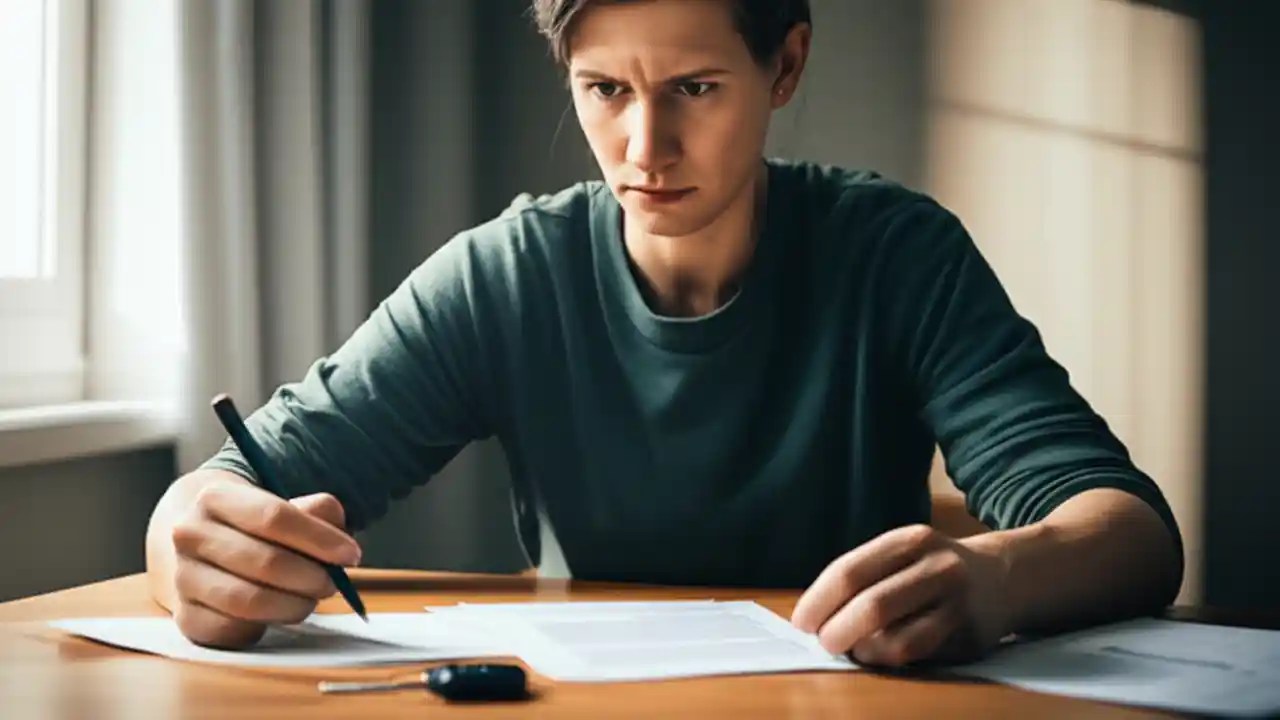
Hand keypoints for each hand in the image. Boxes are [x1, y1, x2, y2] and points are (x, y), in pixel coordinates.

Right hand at [168, 481, 362, 647]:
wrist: (199, 546)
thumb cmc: (253, 526)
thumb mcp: (281, 503)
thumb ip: (316, 512)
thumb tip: (339, 540)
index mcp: (216, 497)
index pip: (273, 517)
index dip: (320, 539)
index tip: (351, 554)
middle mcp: (190, 535)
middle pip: (266, 562)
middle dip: (312, 577)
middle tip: (333, 582)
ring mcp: (183, 578)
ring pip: (250, 601)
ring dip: (294, 605)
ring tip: (310, 598)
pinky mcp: (186, 617)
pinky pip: (234, 630)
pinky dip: (266, 625)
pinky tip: (277, 611)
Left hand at [791, 524, 1011, 667]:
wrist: (1004, 576)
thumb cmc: (931, 568)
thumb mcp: (902, 553)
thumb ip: (863, 574)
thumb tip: (813, 614)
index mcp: (910, 540)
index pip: (850, 571)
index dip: (819, 600)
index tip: (801, 622)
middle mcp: (937, 567)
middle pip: (872, 606)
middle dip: (837, 631)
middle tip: (824, 642)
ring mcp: (958, 603)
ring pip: (896, 639)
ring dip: (863, 650)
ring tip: (853, 648)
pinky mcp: (970, 636)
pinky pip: (919, 656)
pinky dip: (890, 660)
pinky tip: (881, 654)